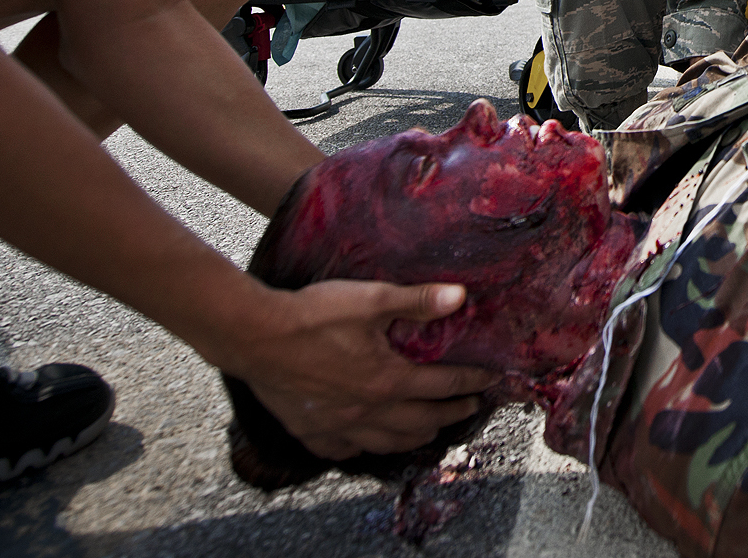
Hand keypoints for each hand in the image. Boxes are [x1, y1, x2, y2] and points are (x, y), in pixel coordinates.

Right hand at [224, 280, 498, 458]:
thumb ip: (417, 301)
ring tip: (430, 427)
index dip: (472, 382)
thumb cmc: (313, 315)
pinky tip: (369, 439)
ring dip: (416, 435)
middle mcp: (368, 411)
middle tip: (469, 407)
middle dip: (451, 414)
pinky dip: (367, 446)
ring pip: (389, 443)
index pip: (443, 386)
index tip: (491, 380)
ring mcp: (340, 426)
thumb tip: (460, 296)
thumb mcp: (370, 299)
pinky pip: (348, 450)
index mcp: (388, 380)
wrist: (256, 336)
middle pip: (422, 422)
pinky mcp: (313, 432)